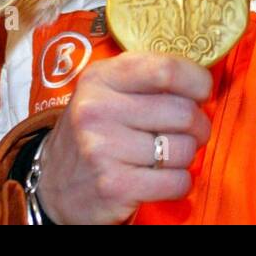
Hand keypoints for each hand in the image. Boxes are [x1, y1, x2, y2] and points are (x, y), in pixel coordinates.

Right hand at [37, 52, 211, 224]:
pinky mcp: (114, 186)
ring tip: (169, 155)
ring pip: (183, 149)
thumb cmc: (94, 132)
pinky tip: (164, 179)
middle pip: (182, 112)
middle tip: (191, 132)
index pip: (166, 70)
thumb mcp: (106, 91)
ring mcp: (103, 149)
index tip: (203, 92)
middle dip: (198, 125)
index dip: (197, 81)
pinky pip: (176, 182)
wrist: (52, 185)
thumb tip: (203, 80)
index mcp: (100, 78)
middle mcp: (98, 110)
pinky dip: (180, 183)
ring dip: (187, 156)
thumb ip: (147, 77)